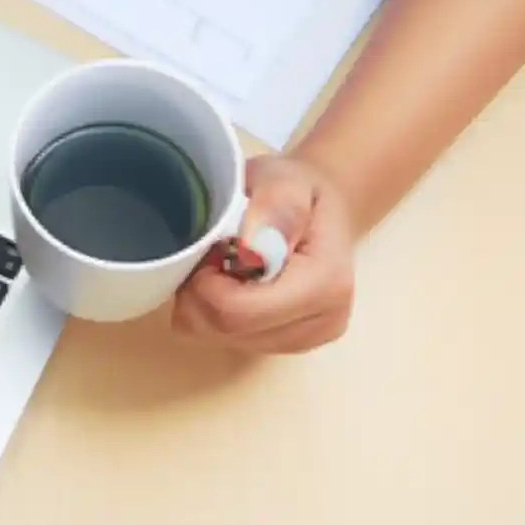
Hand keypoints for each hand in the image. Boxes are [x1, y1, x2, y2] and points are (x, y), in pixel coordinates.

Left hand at [173, 155, 355, 353]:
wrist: (321, 211)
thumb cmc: (300, 191)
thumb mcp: (285, 178)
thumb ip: (274, 206)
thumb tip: (251, 247)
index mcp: (324, 286)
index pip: (237, 312)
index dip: (206, 283)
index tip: (211, 248)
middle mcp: (319, 324)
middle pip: (224, 330)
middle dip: (200, 293)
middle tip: (211, 253)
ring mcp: (303, 342)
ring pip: (218, 338)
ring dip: (204, 303)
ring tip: (224, 264)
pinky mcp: (285, 346)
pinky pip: (224, 340)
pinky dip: (213, 314)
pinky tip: (230, 283)